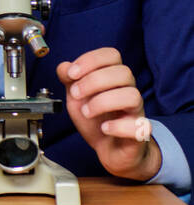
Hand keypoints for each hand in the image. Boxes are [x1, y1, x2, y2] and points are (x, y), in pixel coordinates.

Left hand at [56, 47, 160, 180]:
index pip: (111, 55)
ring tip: (87, 112)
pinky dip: (116, 126)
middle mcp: (128, 91)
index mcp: (113, 79)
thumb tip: (64, 66)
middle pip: (123, 72)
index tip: (71, 74)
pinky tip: (104, 128)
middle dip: (93, 81)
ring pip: (132, 96)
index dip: (90, 60)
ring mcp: (136, 111)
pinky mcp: (139, 133)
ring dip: (103, 102)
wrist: (110, 149)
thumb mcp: (76, 97)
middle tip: (76, 94)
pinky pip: (139, 125)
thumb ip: (70, 80)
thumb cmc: (96, 120)